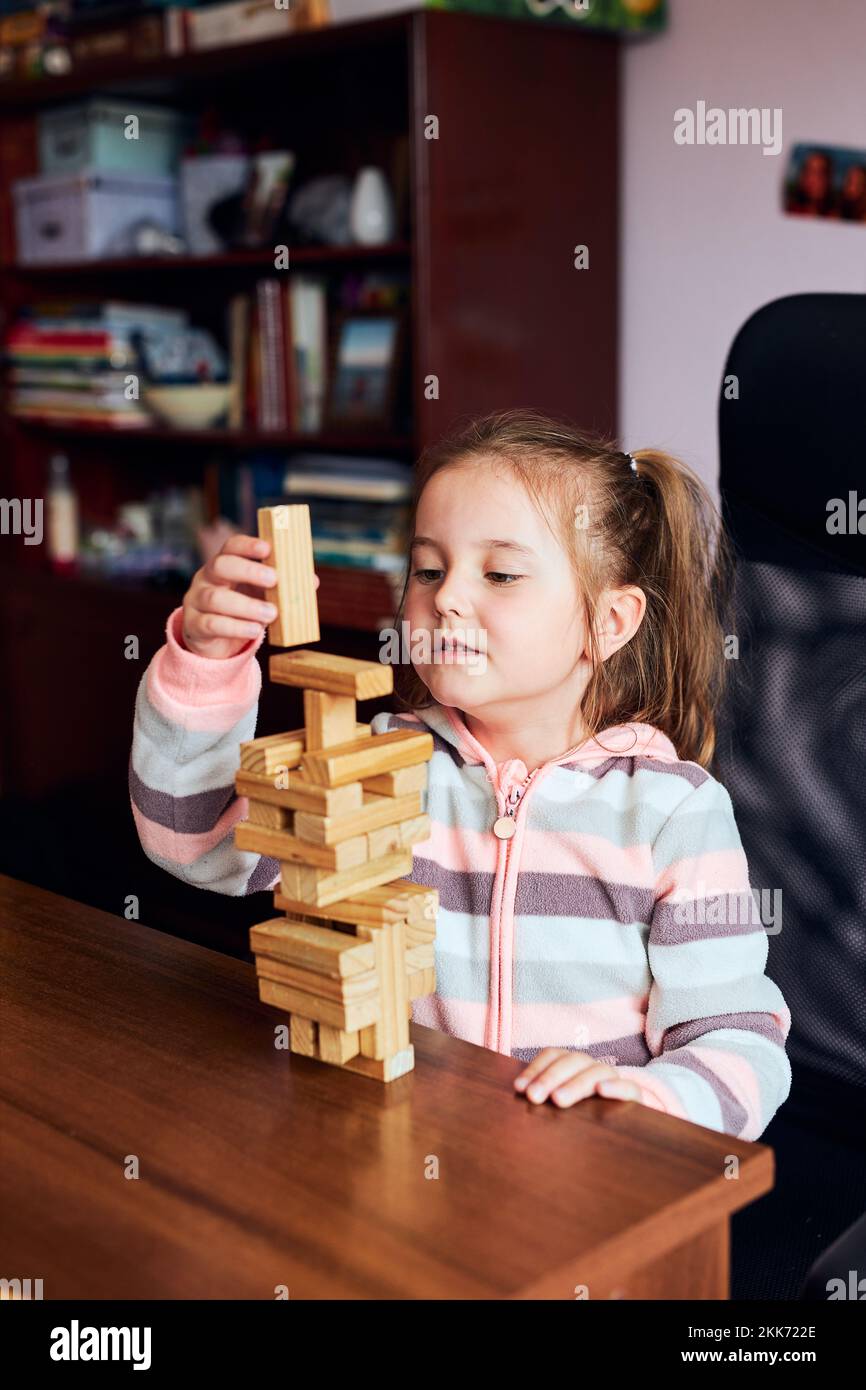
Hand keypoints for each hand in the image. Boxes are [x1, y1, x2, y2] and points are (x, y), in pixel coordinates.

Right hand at [181, 533, 319, 659]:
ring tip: (271, 614)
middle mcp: (205, 579)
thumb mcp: (261, 598)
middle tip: (274, 580)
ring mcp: (196, 602)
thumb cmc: (240, 613)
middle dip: (248, 571)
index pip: (231, 547)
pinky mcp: (194, 626)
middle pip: (220, 565)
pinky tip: (254, 630)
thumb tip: (312, 581)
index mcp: (223, 566)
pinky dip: (236, 627)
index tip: (267, 549)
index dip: (247, 545)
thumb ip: (282, 588)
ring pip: (216, 598)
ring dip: (247, 605)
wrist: (214, 644)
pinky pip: (212, 624)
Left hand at [513, 1048, 641, 1107]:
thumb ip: (544, 1098)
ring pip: (597, 1072)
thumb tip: (520, 1098)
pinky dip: (616, 1086)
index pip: (553, 1055)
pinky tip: (602, 1091)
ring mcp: (614, 1079)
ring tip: (558, 1100)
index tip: (519, 1088)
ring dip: (576, 1084)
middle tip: (533, 1097)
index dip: (536, 1069)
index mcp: (573, 1065)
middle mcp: (592, 1067)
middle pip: (572, 1062)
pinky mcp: (636, 1097)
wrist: (628, 1126)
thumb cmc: (584, 1115)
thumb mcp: (562, 1104)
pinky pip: (629, 1087)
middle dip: (550, 1078)